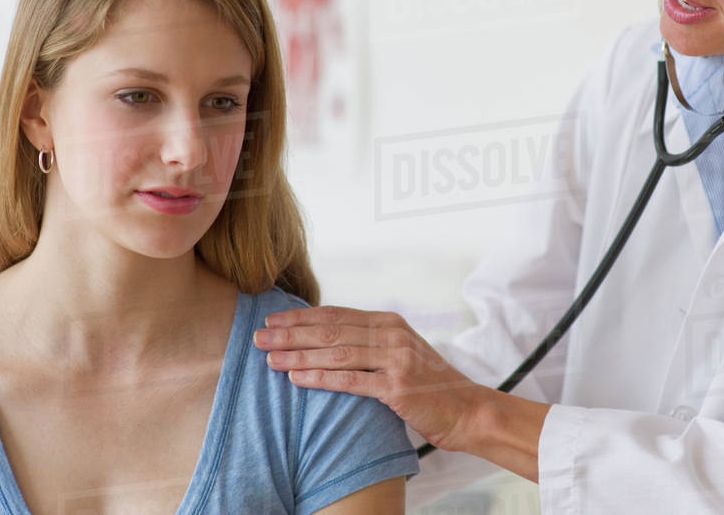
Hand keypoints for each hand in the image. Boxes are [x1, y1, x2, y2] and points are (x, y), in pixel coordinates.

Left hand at [253, 306, 490, 452]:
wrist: (465, 409)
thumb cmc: (427, 384)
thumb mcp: (399, 352)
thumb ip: (369, 341)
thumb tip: (324, 337)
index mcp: (390, 322)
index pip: (336, 314)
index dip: (301, 317)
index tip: (272, 320)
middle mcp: (392, 335)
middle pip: (331, 330)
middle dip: (290, 333)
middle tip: (259, 337)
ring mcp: (396, 359)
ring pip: (336, 353)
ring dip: (298, 355)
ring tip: (270, 358)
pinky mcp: (397, 387)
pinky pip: (350, 381)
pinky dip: (320, 377)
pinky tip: (296, 377)